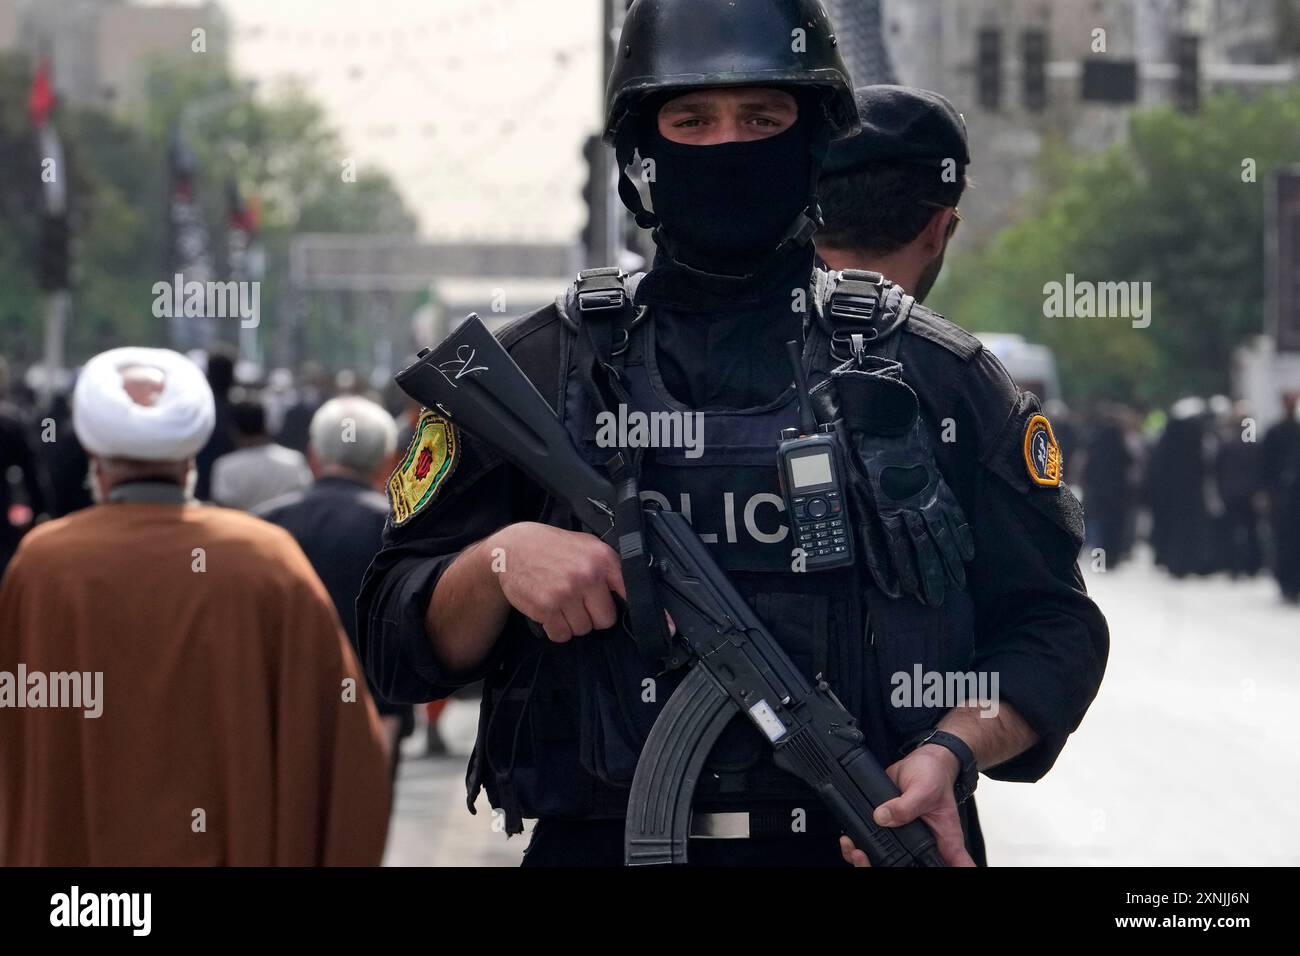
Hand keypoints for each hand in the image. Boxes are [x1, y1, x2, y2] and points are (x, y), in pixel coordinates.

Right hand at [487, 522, 624, 643]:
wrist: (512, 549)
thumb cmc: (551, 547)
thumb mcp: (586, 545)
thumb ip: (609, 568)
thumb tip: (630, 595)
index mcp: (602, 558)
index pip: (629, 594)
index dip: (622, 604)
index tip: (617, 608)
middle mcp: (587, 576)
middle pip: (606, 620)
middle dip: (594, 616)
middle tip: (581, 605)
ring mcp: (566, 593)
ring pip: (583, 629)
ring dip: (573, 623)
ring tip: (563, 605)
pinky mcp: (546, 608)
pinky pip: (562, 635)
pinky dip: (557, 630)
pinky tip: (552, 613)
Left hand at [838, 744, 976, 866]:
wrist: (922, 761)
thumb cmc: (934, 776)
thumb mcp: (924, 789)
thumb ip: (906, 805)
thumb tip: (883, 817)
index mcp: (942, 843)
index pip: (943, 867)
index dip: (930, 872)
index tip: (911, 868)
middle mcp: (922, 844)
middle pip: (904, 867)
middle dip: (878, 867)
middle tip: (864, 858)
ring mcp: (903, 837)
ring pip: (884, 860)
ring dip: (865, 860)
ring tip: (854, 850)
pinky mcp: (887, 827)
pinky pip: (872, 842)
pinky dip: (858, 843)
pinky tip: (849, 839)